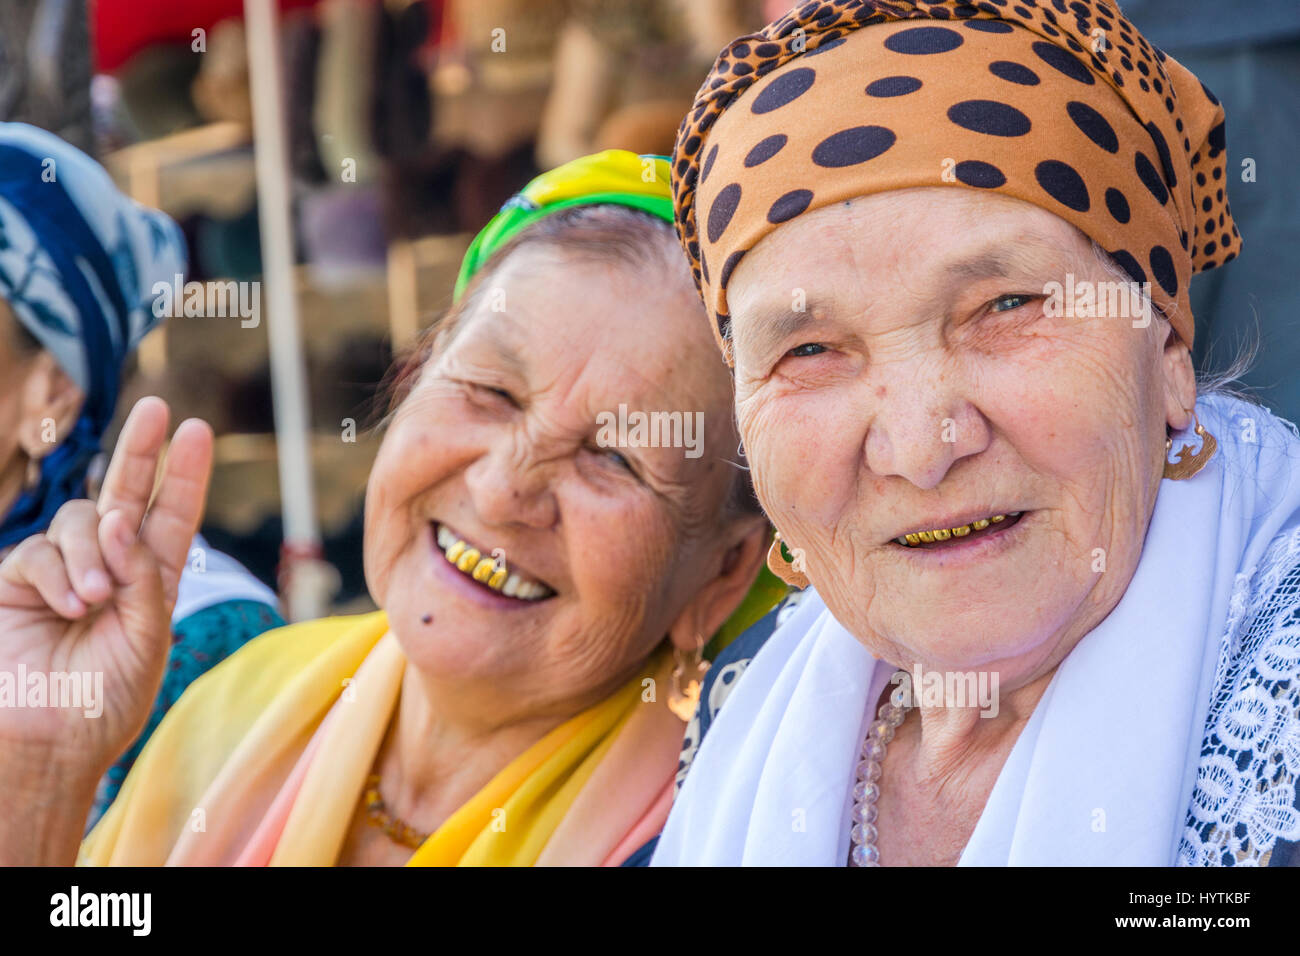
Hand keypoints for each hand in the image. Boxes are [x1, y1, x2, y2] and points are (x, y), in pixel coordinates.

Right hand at [0, 397, 212, 785]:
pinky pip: (39, 550)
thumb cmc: (104, 700)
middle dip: (141, 450)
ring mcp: (61, 570)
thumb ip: (146, 581)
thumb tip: (126, 521)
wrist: (48, 743)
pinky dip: (59, 572)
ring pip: (83, 520)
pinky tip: (70, 605)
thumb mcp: (148, 640)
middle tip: (158, 409)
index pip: (171, 517)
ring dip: (95, 550)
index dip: (183, 475)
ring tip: (95, 599)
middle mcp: (108, 567)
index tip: (196, 431)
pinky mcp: (16, 580)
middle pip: (126, 494)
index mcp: (150, 581)